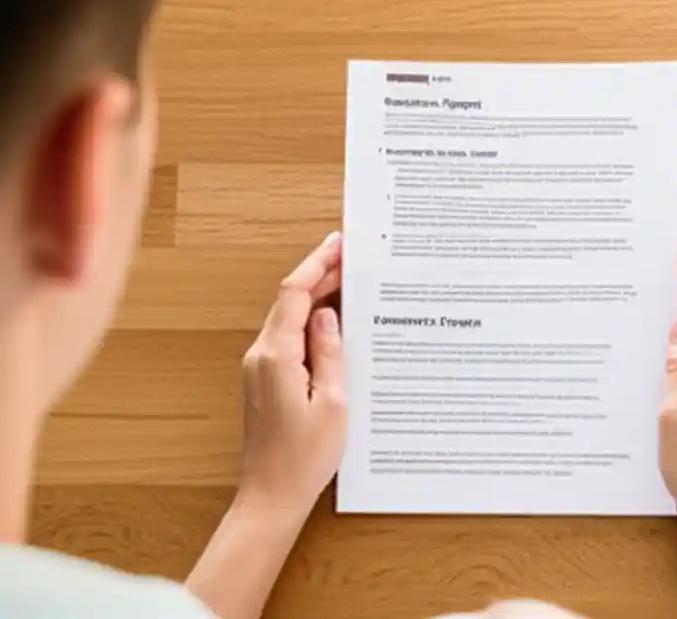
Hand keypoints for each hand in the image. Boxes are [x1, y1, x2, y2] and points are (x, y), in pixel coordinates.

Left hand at [238, 232, 346, 513]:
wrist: (271, 495)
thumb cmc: (304, 457)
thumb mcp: (334, 401)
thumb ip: (330, 351)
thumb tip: (328, 314)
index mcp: (277, 356)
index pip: (295, 294)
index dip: (317, 264)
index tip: (339, 243)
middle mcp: (261, 356)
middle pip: (289, 301)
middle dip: (319, 274)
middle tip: (353, 256)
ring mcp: (260, 368)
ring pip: (288, 318)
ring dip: (316, 298)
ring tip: (349, 282)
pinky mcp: (265, 381)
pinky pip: (288, 339)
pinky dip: (310, 323)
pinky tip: (335, 324)